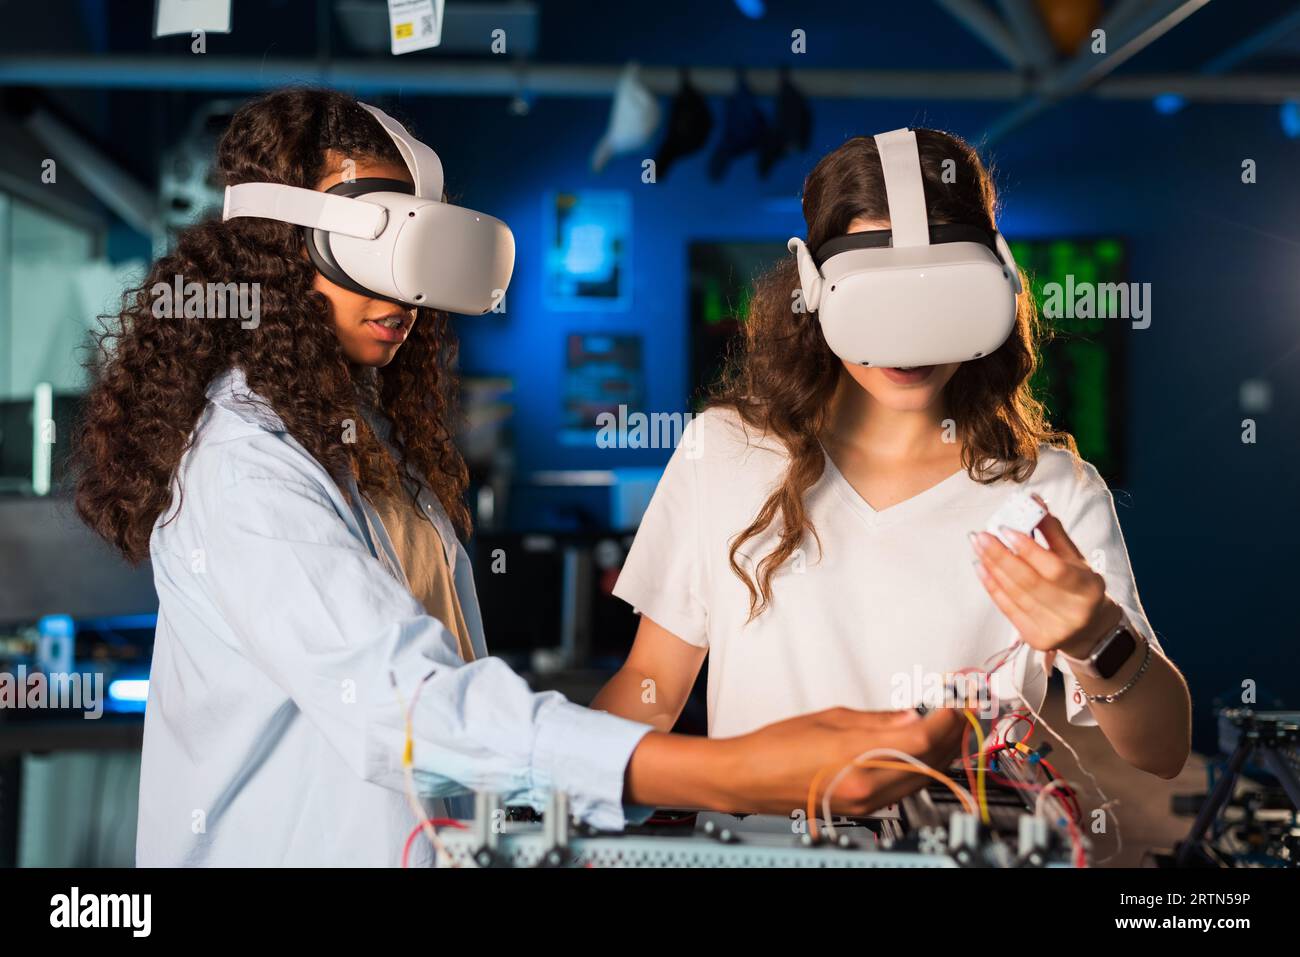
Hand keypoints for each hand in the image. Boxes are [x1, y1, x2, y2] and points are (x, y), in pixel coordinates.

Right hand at [712, 707, 964, 816]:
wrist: (750, 779)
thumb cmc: (777, 746)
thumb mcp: (831, 718)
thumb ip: (877, 720)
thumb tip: (911, 717)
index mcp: (859, 757)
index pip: (923, 739)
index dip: (946, 721)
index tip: (955, 704)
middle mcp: (868, 786)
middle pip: (930, 762)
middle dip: (951, 736)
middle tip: (961, 714)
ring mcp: (867, 802)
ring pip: (921, 778)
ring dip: (940, 754)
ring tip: (949, 730)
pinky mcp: (863, 808)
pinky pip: (904, 788)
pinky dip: (920, 768)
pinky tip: (923, 752)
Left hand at [970, 495, 1122, 659]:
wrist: (1091, 630)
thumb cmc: (1080, 586)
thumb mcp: (1074, 558)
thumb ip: (1053, 532)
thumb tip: (1033, 501)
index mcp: (1088, 588)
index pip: (1053, 568)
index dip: (1028, 549)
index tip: (1005, 529)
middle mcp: (1072, 612)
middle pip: (1028, 582)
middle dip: (1000, 556)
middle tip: (980, 536)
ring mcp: (1053, 630)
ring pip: (1015, 595)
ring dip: (992, 569)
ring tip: (978, 548)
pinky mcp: (1036, 639)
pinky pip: (1007, 609)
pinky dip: (992, 587)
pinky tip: (981, 568)